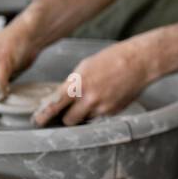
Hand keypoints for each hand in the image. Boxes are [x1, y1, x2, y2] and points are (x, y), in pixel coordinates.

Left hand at [32, 39, 152, 126]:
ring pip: (85, 119)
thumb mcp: (85, 66)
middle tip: (68, 110)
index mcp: (78, 84)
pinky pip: (100, 117)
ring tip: (93, 100)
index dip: (43, 116)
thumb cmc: (113, 58)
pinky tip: (106, 97)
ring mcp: (103, 107)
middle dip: (67, 117)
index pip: (54, 105)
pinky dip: (99, 111)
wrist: (140, 62)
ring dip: (84, 114)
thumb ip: (73, 83)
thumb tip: (63, 96)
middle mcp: (89, 98)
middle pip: (68, 120)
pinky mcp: (114, 111)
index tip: (37, 120)